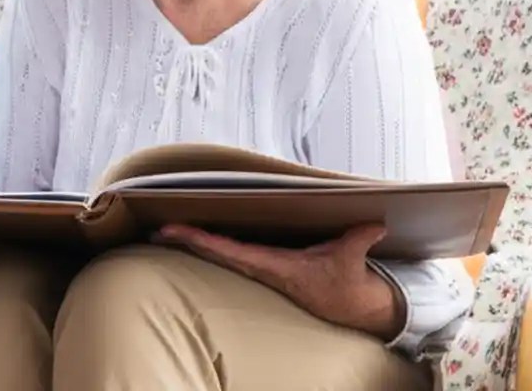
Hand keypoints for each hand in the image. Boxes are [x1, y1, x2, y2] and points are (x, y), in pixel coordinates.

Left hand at [155, 223, 405, 340]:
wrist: (352, 308)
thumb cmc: (346, 285)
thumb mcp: (351, 260)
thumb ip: (358, 240)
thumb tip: (373, 223)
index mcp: (274, 266)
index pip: (230, 251)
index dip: (203, 240)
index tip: (177, 230)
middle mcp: (262, 268)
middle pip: (216, 252)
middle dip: (186, 240)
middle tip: (157, 229)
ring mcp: (261, 269)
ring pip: (219, 254)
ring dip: (192, 243)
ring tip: (163, 231)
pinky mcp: (265, 267)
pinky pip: (230, 255)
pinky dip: (209, 244)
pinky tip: (191, 238)